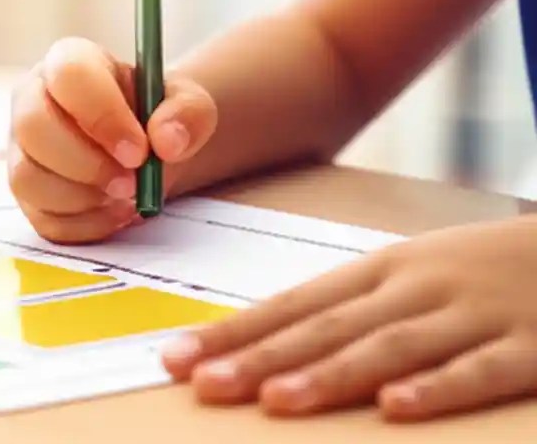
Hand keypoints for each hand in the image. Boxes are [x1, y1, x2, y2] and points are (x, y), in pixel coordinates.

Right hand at [8, 37, 216, 242]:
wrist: (143, 149)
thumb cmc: (152, 115)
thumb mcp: (186, 103)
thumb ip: (187, 113)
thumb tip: (167, 141)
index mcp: (67, 63)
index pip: (68, 75)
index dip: (102, 115)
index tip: (139, 151)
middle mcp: (31, 101)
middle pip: (32, 126)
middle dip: (86, 163)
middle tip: (132, 183)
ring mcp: (21, 149)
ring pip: (28, 178)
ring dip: (84, 198)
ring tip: (128, 197)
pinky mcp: (26, 194)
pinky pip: (42, 218)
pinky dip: (85, 224)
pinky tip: (115, 212)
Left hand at [160, 217, 536, 420]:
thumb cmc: (480, 270)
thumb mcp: (410, 276)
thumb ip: (348, 309)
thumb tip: (266, 346)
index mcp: (379, 269)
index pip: (292, 304)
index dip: (233, 331)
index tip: (176, 357)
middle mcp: (414, 287)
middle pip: (327, 326)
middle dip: (261, 355)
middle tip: (205, 383)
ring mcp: (471, 314)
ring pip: (390, 345)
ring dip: (330, 372)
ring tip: (278, 397)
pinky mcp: (529, 346)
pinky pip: (479, 369)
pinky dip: (437, 387)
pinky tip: (395, 407)